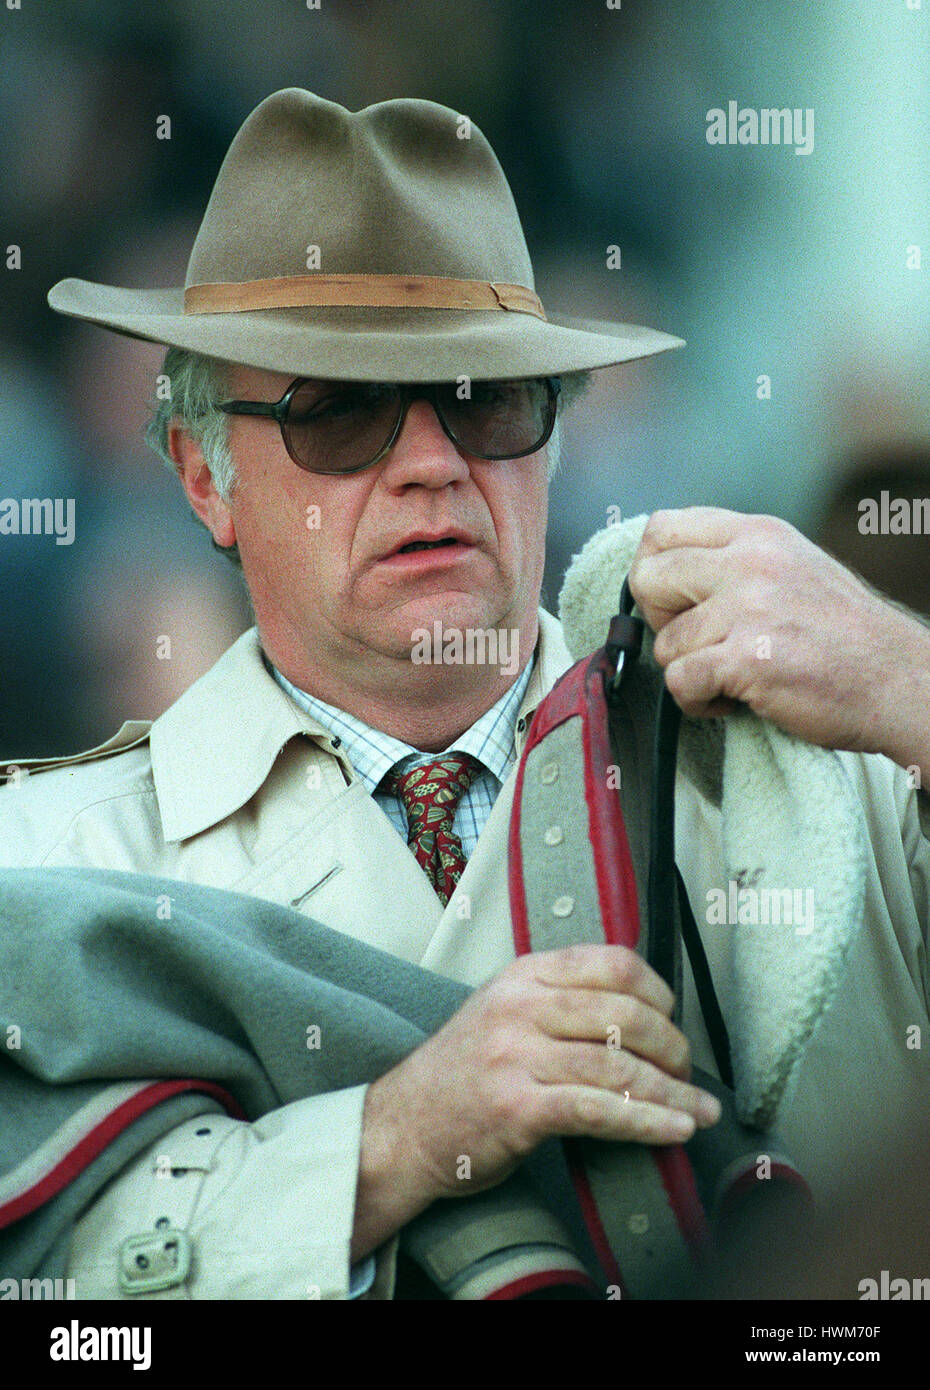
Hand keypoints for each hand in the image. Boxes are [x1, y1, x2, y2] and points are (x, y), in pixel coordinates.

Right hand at [350, 944, 720, 1258]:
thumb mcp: (503, 1011)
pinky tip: (674, 1129)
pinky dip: (646, 1122)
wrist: (402, 1127)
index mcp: (523, 975)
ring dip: (671, 1092)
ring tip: (699, 1110)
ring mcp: (516, 1056)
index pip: (611, 963)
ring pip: (617, 1066)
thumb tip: (641, 1014)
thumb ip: (559, 1000)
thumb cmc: (463, 1074)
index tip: (674, 1019)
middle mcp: (519, 1007)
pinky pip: (599, 1110)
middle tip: (687, 1072)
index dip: (658, 992)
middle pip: (625, 1014)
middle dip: (671, 1047)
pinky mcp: (517, 1108)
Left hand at [627, 506, 929, 764]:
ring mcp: (749, 608)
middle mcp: (751, 561)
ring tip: (731, 677)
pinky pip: (679, 682)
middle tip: (697, 644)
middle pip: (647, 579)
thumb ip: (734, 561)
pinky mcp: (748, 658)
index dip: (652, 571)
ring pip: (664, 643)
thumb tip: (665, 571)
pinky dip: (696, 702)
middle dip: (659, 622)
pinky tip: (732, 700)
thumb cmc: (843, 635)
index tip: (674, 604)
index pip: (662, 529)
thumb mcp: (792, 567)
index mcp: (758, 534)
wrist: (898, 680)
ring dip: (689, 671)